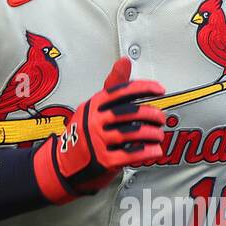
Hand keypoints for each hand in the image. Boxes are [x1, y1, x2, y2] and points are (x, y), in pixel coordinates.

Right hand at [36, 57, 165, 203]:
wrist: (64, 164)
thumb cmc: (84, 133)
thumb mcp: (94, 107)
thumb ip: (112, 87)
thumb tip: (125, 61)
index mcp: (94, 105)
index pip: (121, 91)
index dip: (144, 88)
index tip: (160, 89)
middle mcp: (94, 121)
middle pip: (129, 113)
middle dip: (151, 114)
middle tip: (160, 117)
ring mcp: (98, 141)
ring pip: (132, 134)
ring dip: (152, 133)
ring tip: (159, 134)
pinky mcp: (103, 161)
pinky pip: (131, 155)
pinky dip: (147, 152)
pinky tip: (155, 149)